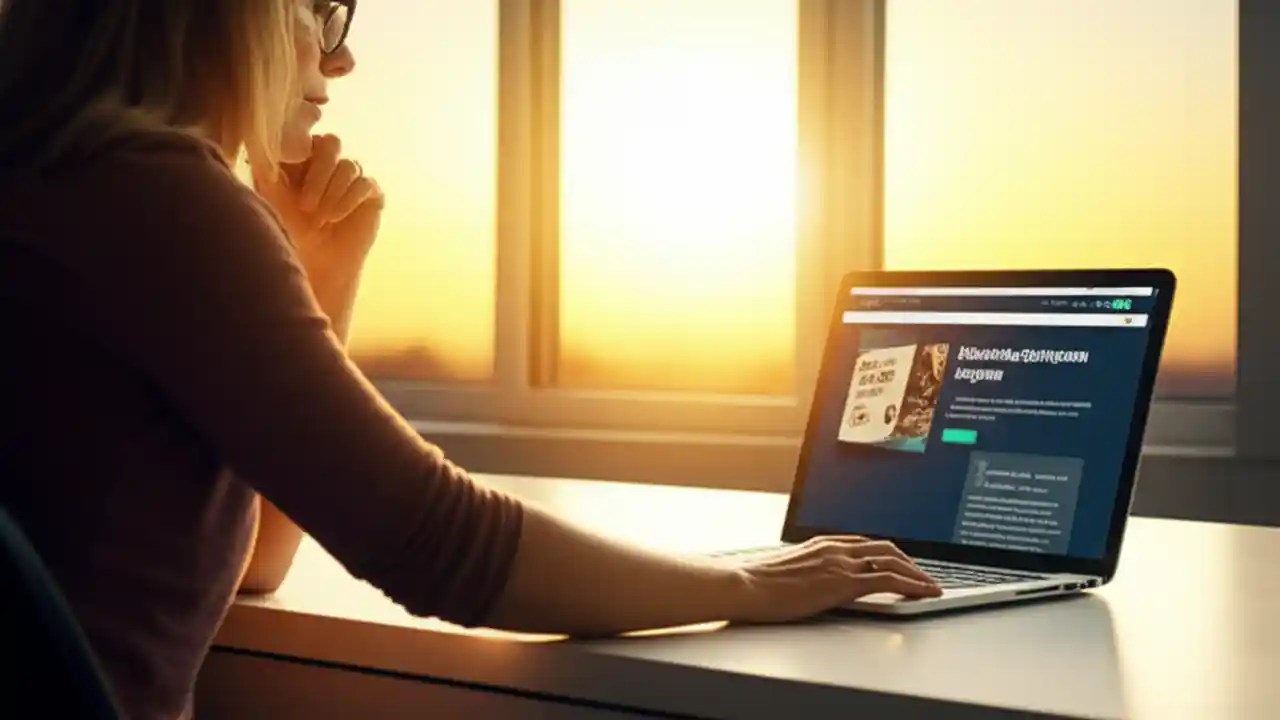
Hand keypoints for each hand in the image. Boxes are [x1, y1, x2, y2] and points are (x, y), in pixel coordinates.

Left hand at [253, 134, 384, 291]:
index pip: (308, 136)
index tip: (293, 167)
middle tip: (305, 205)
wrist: (317, 264)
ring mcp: (352, 178)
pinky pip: (365, 183)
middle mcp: (329, 164)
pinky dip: (349, 199)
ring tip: (322, 217)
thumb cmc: (290, 231)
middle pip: (332, 143)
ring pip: (349, 165)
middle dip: (319, 172)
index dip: (302, 145)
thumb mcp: (272, 196)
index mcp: (304, 158)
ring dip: (333, 191)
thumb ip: (266, 165)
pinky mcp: (372, 194)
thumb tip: (257, 138)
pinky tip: (336, 217)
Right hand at [727, 536, 941, 623]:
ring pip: (892, 559)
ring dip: (917, 572)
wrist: (744, 585)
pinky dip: (913, 584)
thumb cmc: (754, 584)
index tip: (897, 562)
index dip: (885, 553)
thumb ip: (803, 572)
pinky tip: (925, 593)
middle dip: (907, 560)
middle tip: (921, 575)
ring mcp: (840, 562)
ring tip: (931, 586)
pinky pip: (889, 579)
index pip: (863, 543)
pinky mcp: (844, 581)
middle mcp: (834, 547)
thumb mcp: (784, 572)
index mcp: (820, 544)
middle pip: (883, 547)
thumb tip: (806, 585)